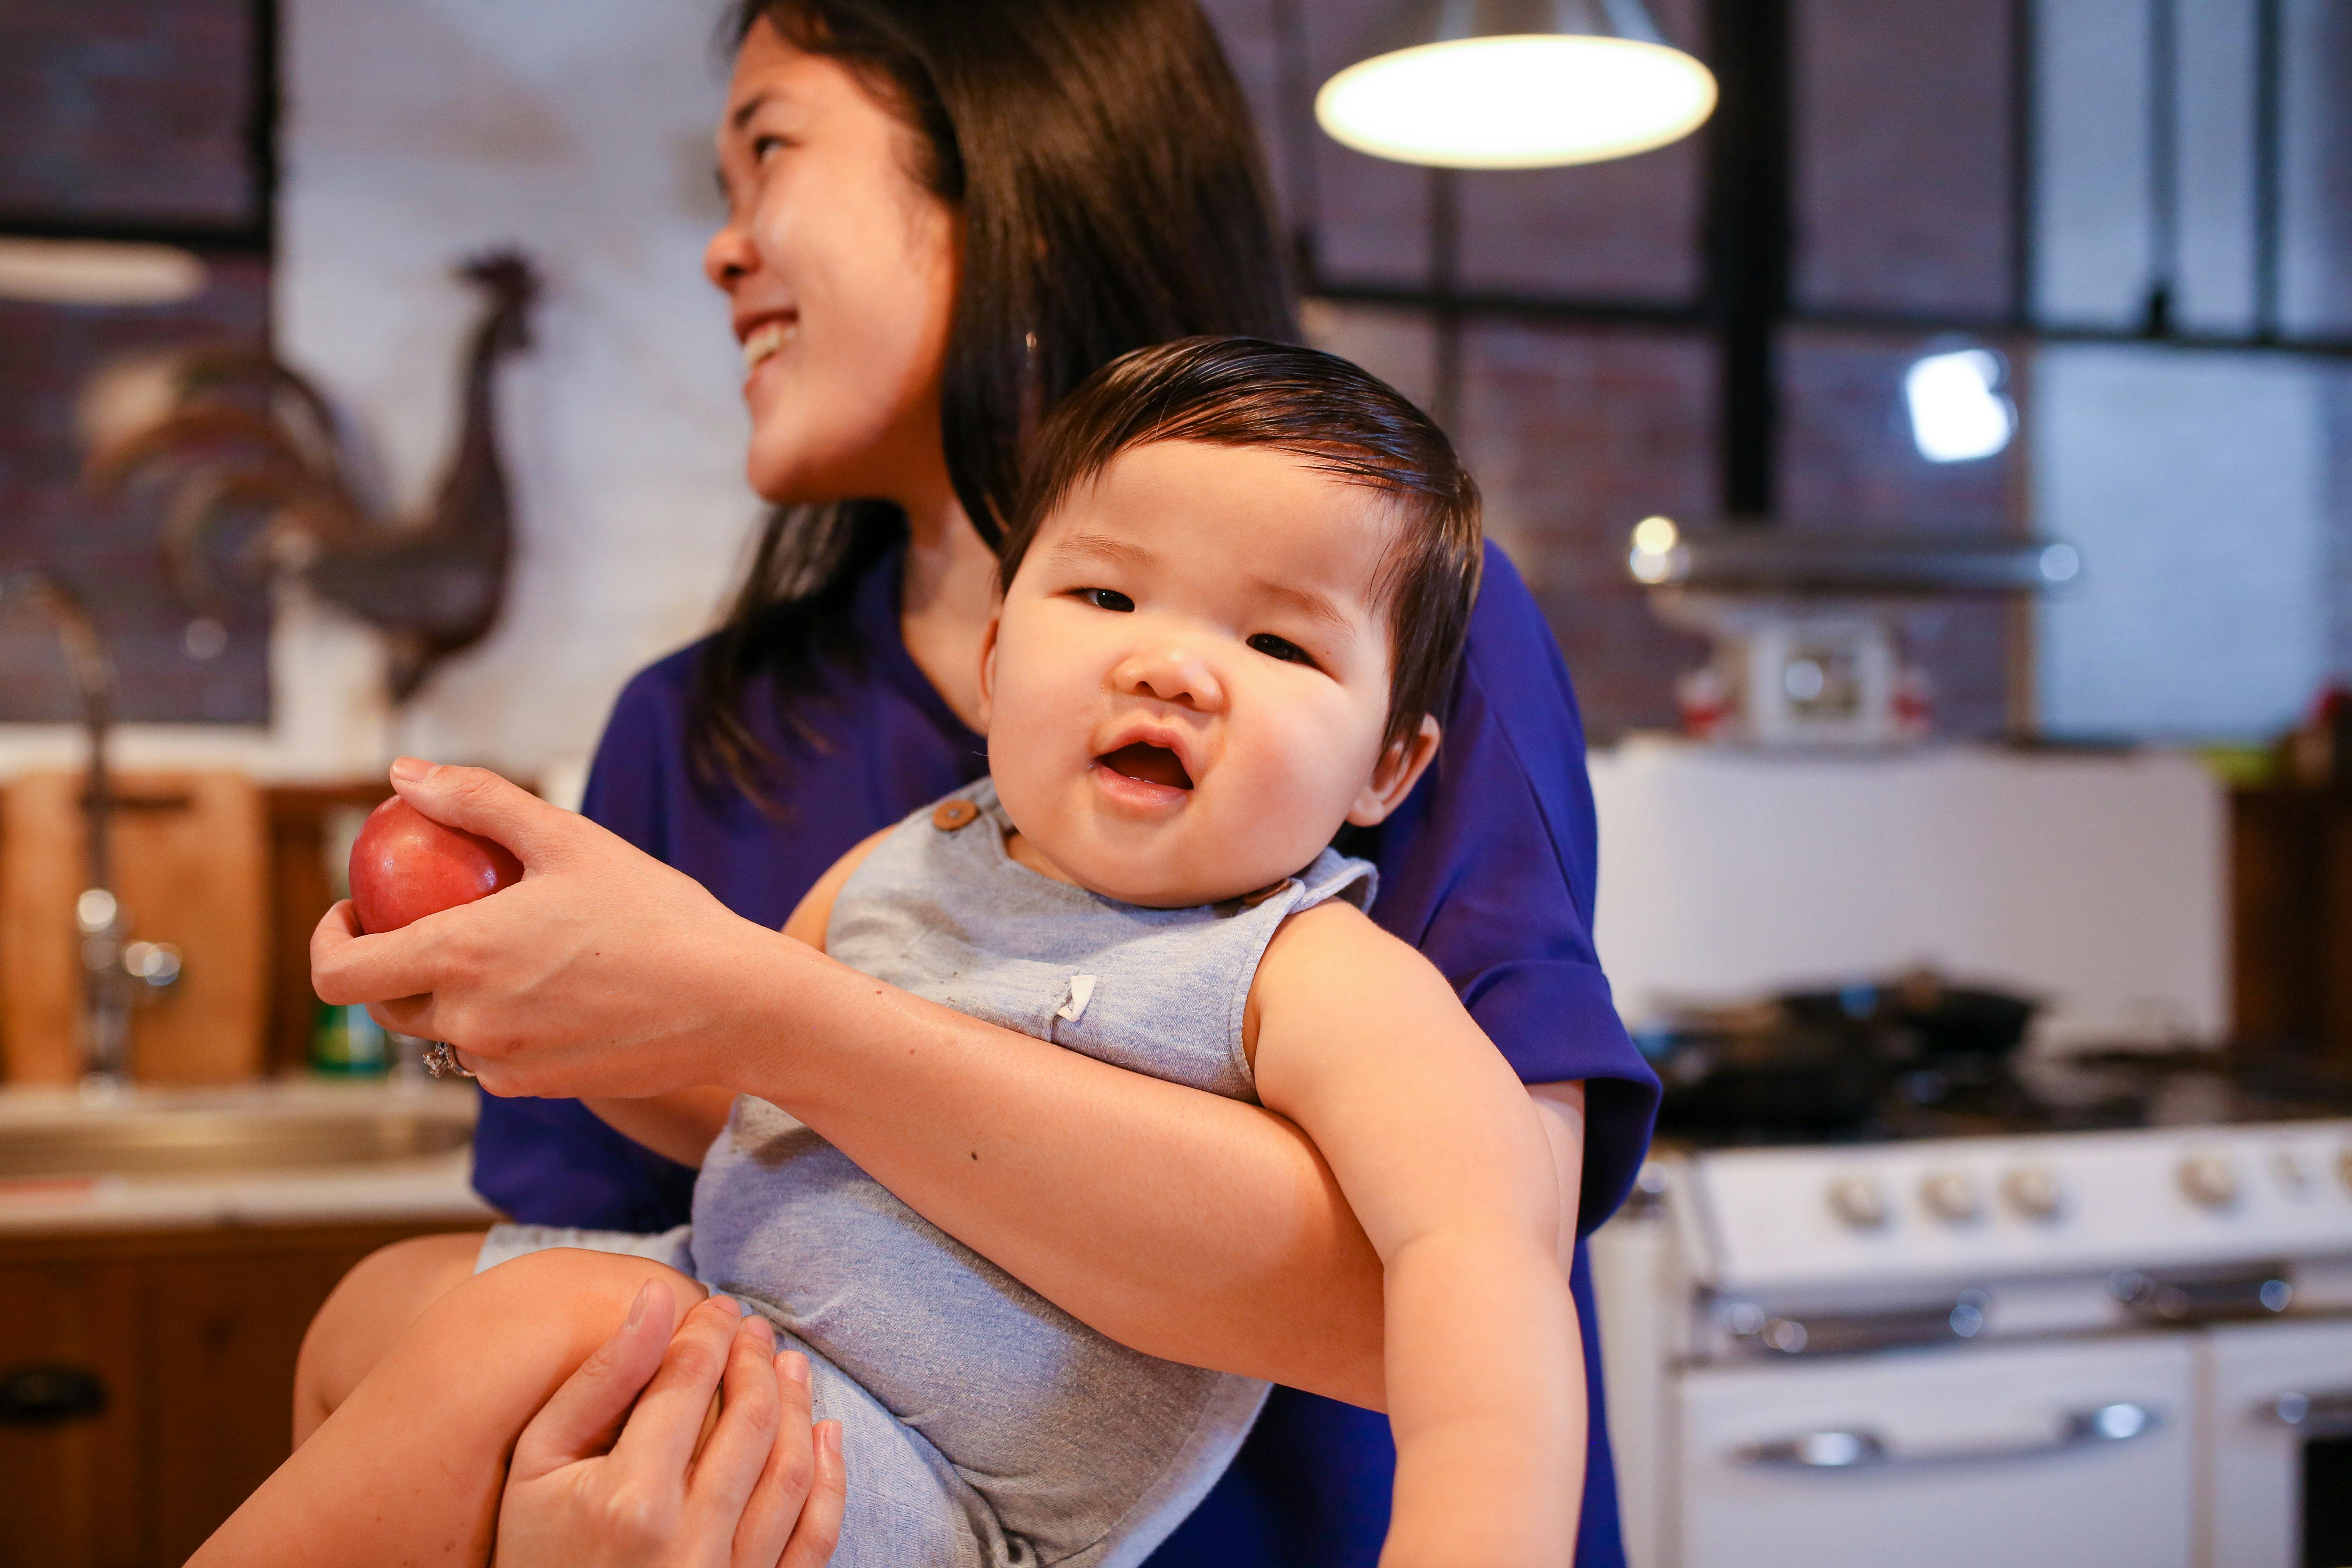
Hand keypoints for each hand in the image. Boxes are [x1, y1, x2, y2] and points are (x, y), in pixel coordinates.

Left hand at [310, 760, 784, 1097]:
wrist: (732, 1003)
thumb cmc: (656, 914)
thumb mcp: (570, 838)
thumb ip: (479, 801)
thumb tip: (405, 775)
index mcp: (460, 956)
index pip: (338, 973)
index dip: (328, 940)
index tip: (353, 909)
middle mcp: (468, 1021)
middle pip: (383, 1005)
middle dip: (384, 963)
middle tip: (424, 920)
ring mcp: (500, 1063)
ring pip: (440, 1031)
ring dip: (449, 994)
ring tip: (507, 950)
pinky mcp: (535, 1088)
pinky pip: (489, 1057)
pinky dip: (497, 1025)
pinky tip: (549, 991)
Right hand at [496, 1285, 843, 1567]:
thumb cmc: (534, 1554)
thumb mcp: (538, 1467)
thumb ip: (600, 1382)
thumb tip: (657, 1298)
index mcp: (630, 1498)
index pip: (689, 1382)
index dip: (709, 1331)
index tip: (718, 1307)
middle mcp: (689, 1539)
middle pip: (749, 1420)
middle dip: (756, 1360)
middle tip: (755, 1328)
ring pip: (789, 1471)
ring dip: (797, 1406)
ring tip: (789, 1365)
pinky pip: (815, 1537)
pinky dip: (829, 1479)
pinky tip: (825, 1434)